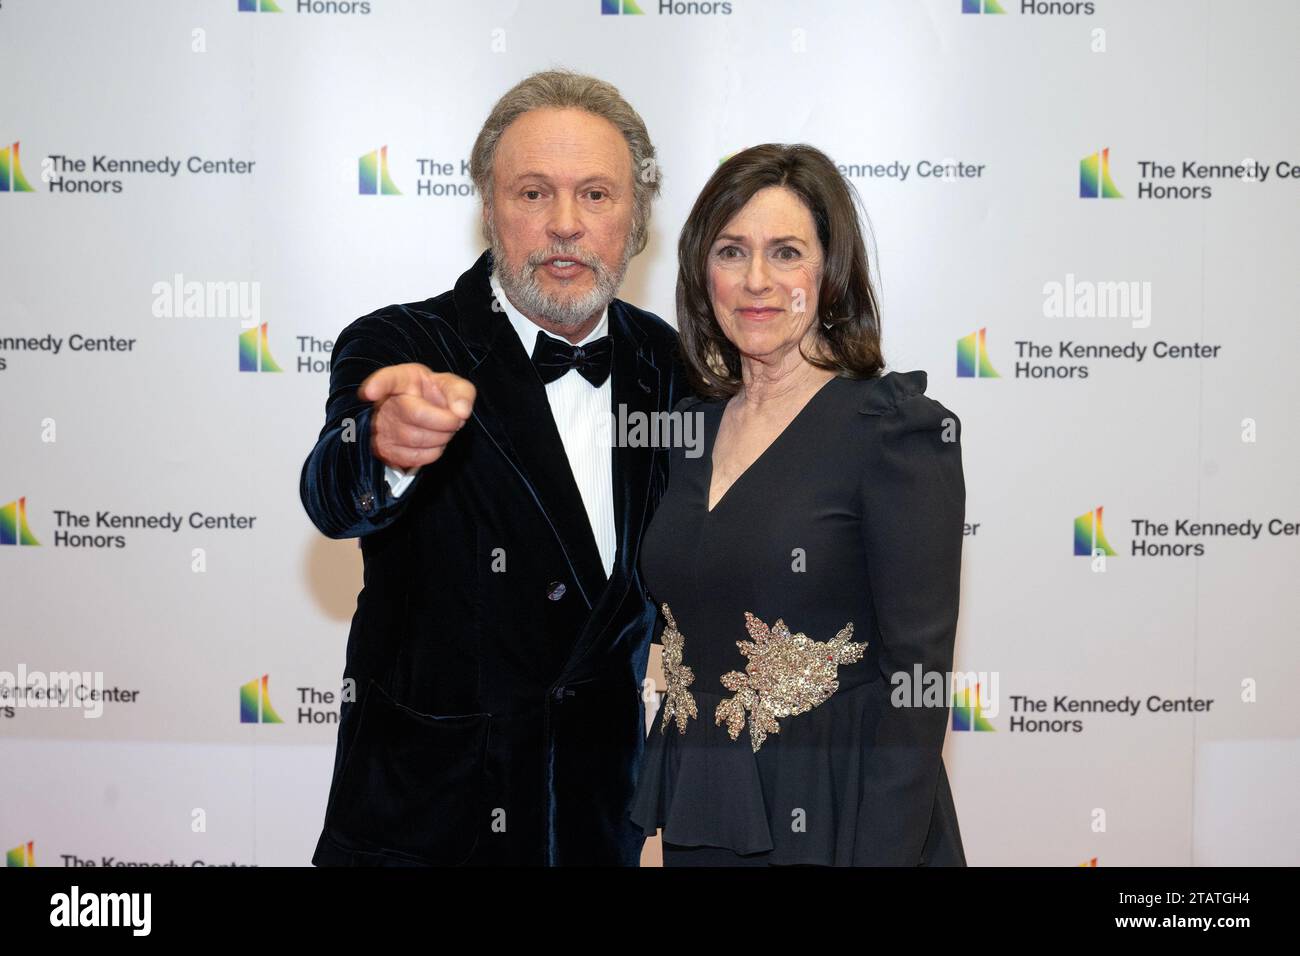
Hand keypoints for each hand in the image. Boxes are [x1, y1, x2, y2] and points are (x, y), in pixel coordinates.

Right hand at [357, 364, 475, 470]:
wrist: (423, 415)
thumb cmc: (434, 396)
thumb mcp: (450, 385)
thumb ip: (462, 392)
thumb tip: (462, 412)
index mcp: (400, 379)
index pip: (386, 379)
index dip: (377, 385)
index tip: (369, 393)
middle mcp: (385, 403)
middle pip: (416, 414)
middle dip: (445, 421)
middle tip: (455, 420)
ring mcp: (381, 429)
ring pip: (417, 439)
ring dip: (442, 437)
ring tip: (444, 428)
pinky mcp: (385, 451)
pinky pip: (416, 457)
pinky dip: (434, 451)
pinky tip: (435, 441)